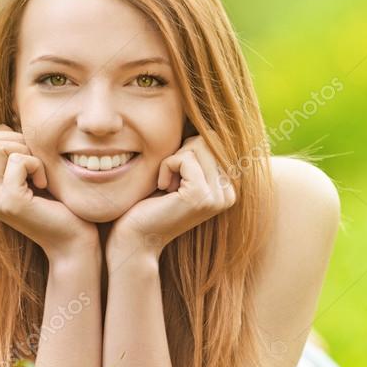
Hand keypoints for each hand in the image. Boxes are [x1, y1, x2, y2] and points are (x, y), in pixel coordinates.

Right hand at [0, 123, 97, 257]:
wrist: (72, 243)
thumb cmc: (58, 206)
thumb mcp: (32, 173)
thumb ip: (14, 151)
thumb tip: (1, 126)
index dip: (8, 138)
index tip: (30, 160)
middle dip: (15, 141)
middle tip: (35, 165)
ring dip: (26, 152)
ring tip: (39, 175)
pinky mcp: (9, 202)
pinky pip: (18, 160)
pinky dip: (37, 165)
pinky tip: (44, 184)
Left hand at [107, 133, 236, 261]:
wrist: (137, 239)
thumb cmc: (153, 204)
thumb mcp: (182, 175)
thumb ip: (199, 155)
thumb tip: (209, 127)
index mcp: (230, 188)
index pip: (215, 142)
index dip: (188, 151)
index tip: (176, 178)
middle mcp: (230, 193)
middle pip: (208, 141)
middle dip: (181, 153)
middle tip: (170, 182)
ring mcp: (218, 196)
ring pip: (197, 146)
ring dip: (173, 160)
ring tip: (167, 186)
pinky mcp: (200, 195)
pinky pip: (184, 158)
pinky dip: (166, 167)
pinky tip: (162, 188)